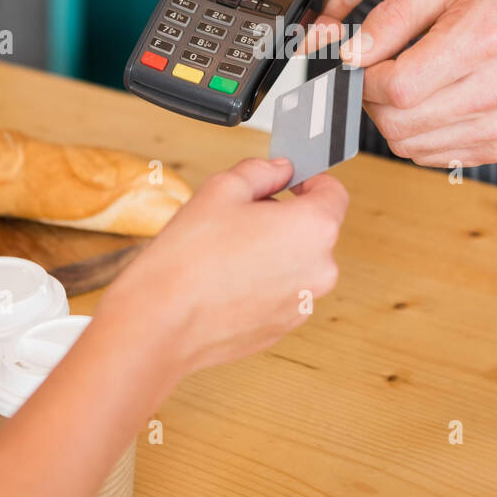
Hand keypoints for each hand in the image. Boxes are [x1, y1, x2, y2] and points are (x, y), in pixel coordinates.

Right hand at [97, 158, 347, 379]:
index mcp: (314, 228)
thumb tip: (278, 170)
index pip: (333, 192)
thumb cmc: (190, 258)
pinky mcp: (282, 327)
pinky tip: (226, 279)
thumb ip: (261, 170)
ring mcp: (303, 303)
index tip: (289, 181)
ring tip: (228, 251)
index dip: (309, 180)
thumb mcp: (223, 188)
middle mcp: (320, 269)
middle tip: (242, 216)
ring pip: (297, 263)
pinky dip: (263, 282)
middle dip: (285, 217)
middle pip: (314, 230)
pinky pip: (281, 292)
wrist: (163, 320)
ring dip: (273, 252)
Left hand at [338, 0, 496, 167]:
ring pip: (407, 145)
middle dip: (372, 99)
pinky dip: (414, 133)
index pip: (399, 86)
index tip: (365, 61)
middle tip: (380, 72)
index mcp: (482, 40)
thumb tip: (352, 55)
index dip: (366, 78)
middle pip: (398, 123)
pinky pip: (427, 155)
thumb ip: (391, 18)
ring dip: (391, 118)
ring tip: (406, 84)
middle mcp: (496, 89)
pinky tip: (429, 102)